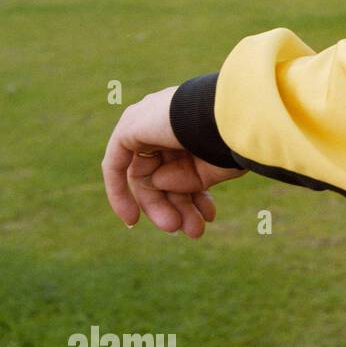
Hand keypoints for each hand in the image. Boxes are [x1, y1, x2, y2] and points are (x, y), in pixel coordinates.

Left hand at [101, 85, 245, 236]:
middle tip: (192, 231)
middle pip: (162, 172)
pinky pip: (116, 165)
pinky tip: (131, 219)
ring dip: (158, 204)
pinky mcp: (129, 127)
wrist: (224, 115)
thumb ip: (187, 180)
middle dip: (177, 204)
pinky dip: (120, 193)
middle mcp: (167, 119)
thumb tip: (158, 184)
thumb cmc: (229, 138)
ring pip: (145, 173)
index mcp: (191, 121)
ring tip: (174, 227)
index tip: (206, 216)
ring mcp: (147, 121)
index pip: (185, 163)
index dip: (194, 194)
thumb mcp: (212, 167)